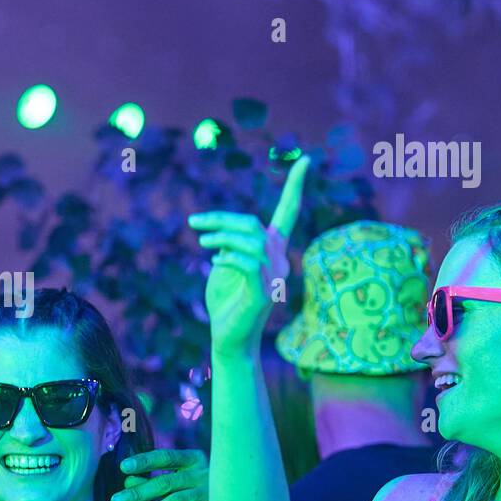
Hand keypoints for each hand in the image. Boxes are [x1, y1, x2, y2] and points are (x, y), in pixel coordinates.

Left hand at [110, 449, 209, 500]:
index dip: (144, 461)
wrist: (237, 498)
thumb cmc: (197, 486)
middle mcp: (203, 473)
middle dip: (139, 493)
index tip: (123, 467)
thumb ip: (152, 479)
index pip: (165, 457)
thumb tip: (127, 482)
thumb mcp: (178, 476)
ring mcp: (210, 492)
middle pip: (166, 482)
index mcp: (193, 459)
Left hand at [187, 155, 307, 357]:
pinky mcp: (263, 292)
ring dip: (221, 236)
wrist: (228, 339)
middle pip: (254, 224)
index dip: (295, 187)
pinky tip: (214, 260)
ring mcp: (274, 277)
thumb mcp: (223, 266)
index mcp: (273, 250)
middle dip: (222, 220)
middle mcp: (279, 260)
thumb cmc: (225, 303)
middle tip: (194, 223)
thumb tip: (222, 235)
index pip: (288, 213)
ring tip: (201, 241)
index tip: (306, 161)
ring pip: (251, 241)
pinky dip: (229, 257)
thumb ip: (228, 246)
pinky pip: (248, 264)